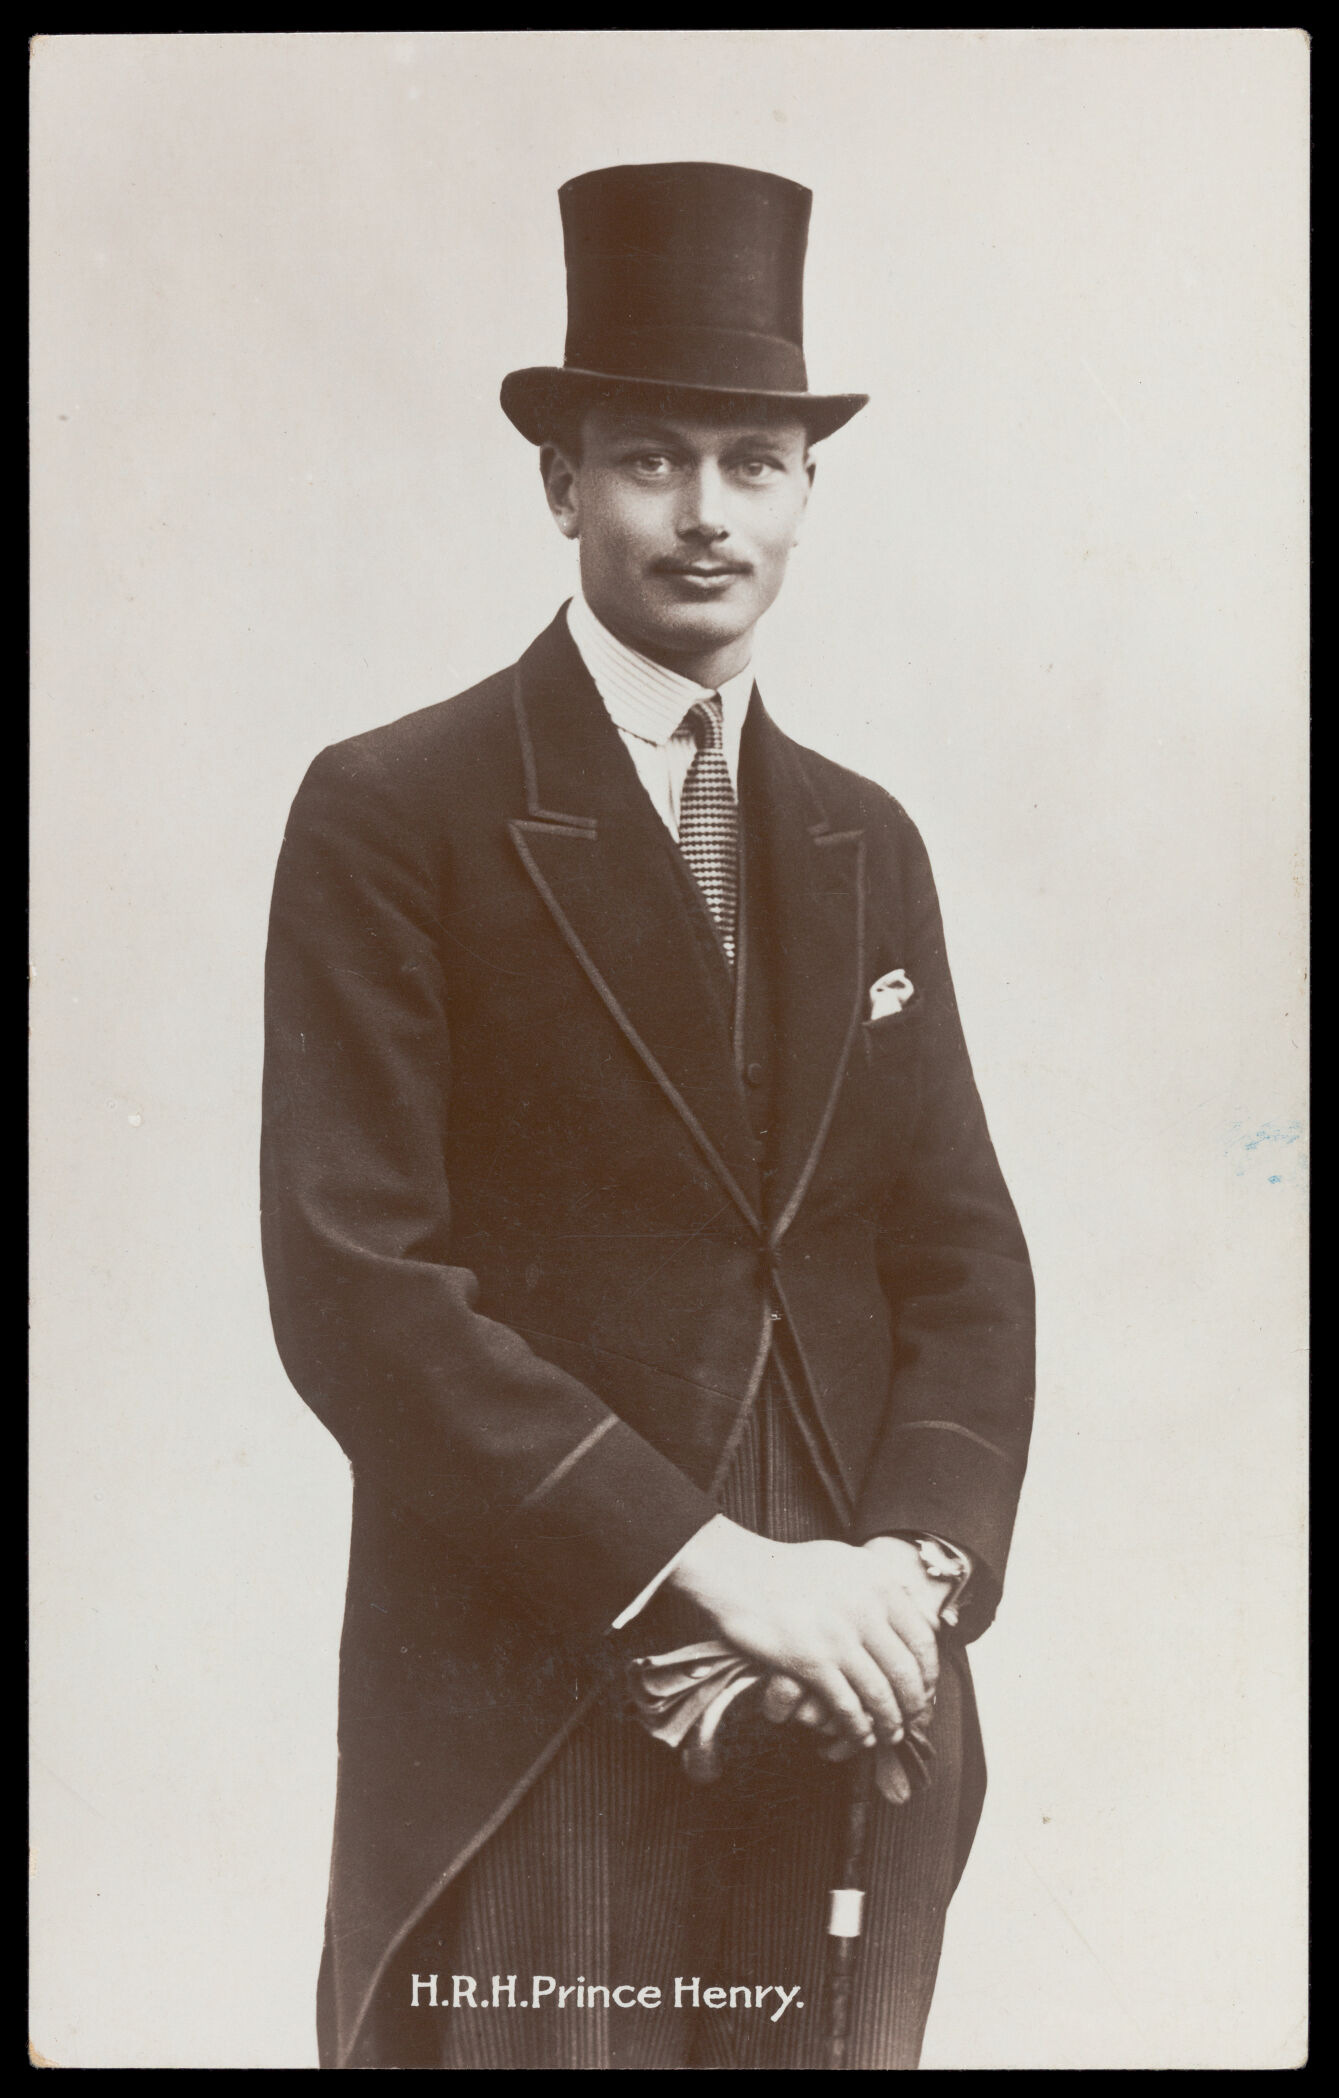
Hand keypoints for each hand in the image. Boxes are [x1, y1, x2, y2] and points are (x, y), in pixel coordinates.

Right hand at [758, 1537, 949, 1753]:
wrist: (740, 1573)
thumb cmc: (789, 1568)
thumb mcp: (845, 1561)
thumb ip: (880, 1585)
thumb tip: (915, 1607)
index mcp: (879, 1583)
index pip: (922, 1638)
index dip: (928, 1671)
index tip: (926, 1688)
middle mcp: (866, 1609)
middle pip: (905, 1670)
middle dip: (913, 1703)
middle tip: (913, 1719)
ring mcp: (839, 1636)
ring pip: (880, 1693)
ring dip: (889, 1721)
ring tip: (891, 1734)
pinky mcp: (812, 1661)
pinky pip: (847, 1704)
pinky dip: (858, 1726)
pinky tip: (860, 1734)